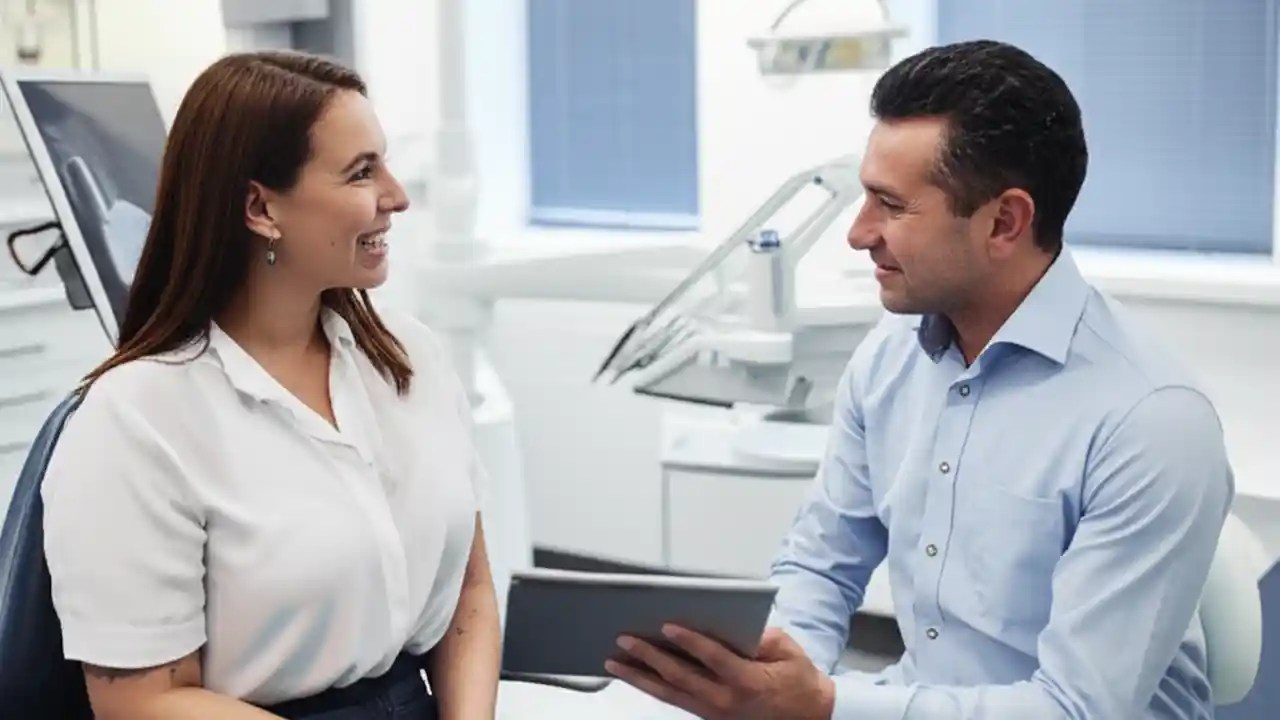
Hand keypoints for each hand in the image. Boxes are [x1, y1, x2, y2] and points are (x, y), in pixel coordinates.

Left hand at [606, 625, 834, 719]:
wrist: (809, 716)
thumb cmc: (798, 679)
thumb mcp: (788, 650)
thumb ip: (760, 636)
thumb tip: (729, 622)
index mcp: (747, 681)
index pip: (712, 658)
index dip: (689, 641)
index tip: (667, 626)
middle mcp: (726, 700)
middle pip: (680, 677)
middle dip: (649, 657)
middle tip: (625, 640)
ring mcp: (715, 713)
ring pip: (670, 694)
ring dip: (640, 677)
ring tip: (614, 662)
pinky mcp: (709, 717)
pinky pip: (676, 701)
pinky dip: (653, 687)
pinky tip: (636, 675)